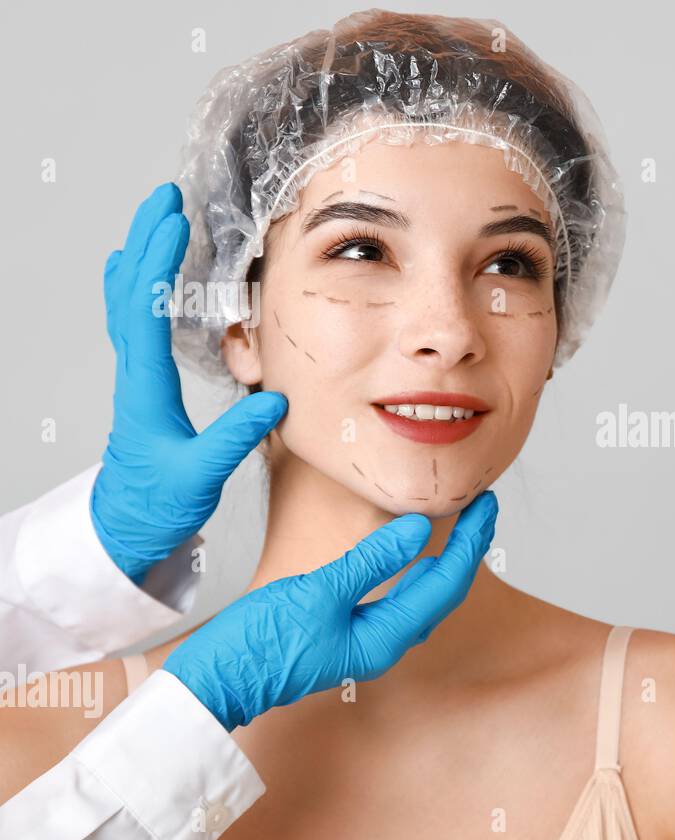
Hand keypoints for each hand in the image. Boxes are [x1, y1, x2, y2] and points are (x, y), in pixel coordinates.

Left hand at [91, 182, 286, 584]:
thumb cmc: (157, 506)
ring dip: (139, 257)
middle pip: (130, 294)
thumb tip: (273, 401)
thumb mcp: (200, 478)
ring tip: (154, 220)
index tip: (174, 223)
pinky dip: (132, 288)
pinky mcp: (139, 386)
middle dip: (147, 241)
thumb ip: (234, 439)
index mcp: (146, 390)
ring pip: (126, 304)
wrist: (125, 530)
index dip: (158, 264)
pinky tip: (133, 275)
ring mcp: (133, 380)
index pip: (145, 312)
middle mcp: (133, 376)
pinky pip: (130, 323)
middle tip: (165, 198)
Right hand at [162, 492, 498, 731]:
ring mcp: (367, 641)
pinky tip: (415, 557)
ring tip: (461, 527)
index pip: (445, 584)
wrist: (216, 682)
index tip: (486, 506)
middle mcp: (385, 643)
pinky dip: (416, 573)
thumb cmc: (260, 642)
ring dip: (446, 561)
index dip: (470, 543)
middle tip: (484, 508)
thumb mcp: (318, 592)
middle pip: (443, 591)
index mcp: (385, 637)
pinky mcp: (348, 633)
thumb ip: (369, 561)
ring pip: (424, 598)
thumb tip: (418, 529)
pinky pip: (399, 601)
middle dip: (467, 550)